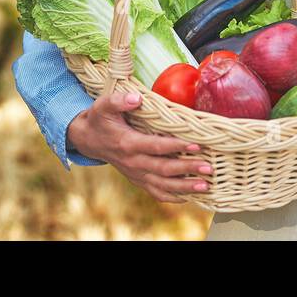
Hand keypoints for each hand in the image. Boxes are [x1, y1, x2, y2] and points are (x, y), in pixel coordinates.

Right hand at [68, 88, 211, 202]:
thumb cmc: (100, 119)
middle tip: (209, 168)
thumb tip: (136, 98)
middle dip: (187, 169)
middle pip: (164, 169)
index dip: (176, 146)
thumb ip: (119, 100)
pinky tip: (190, 197)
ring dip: (185, 187)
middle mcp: (133, 162)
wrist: (88, 140)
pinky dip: (173, 197)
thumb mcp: (103, 105)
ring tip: (206, 186)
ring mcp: (136, 173)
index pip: (156, 146)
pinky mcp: (138, 179)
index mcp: (128, 143)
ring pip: (163, 185)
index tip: (196, 145)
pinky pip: (156, 192)